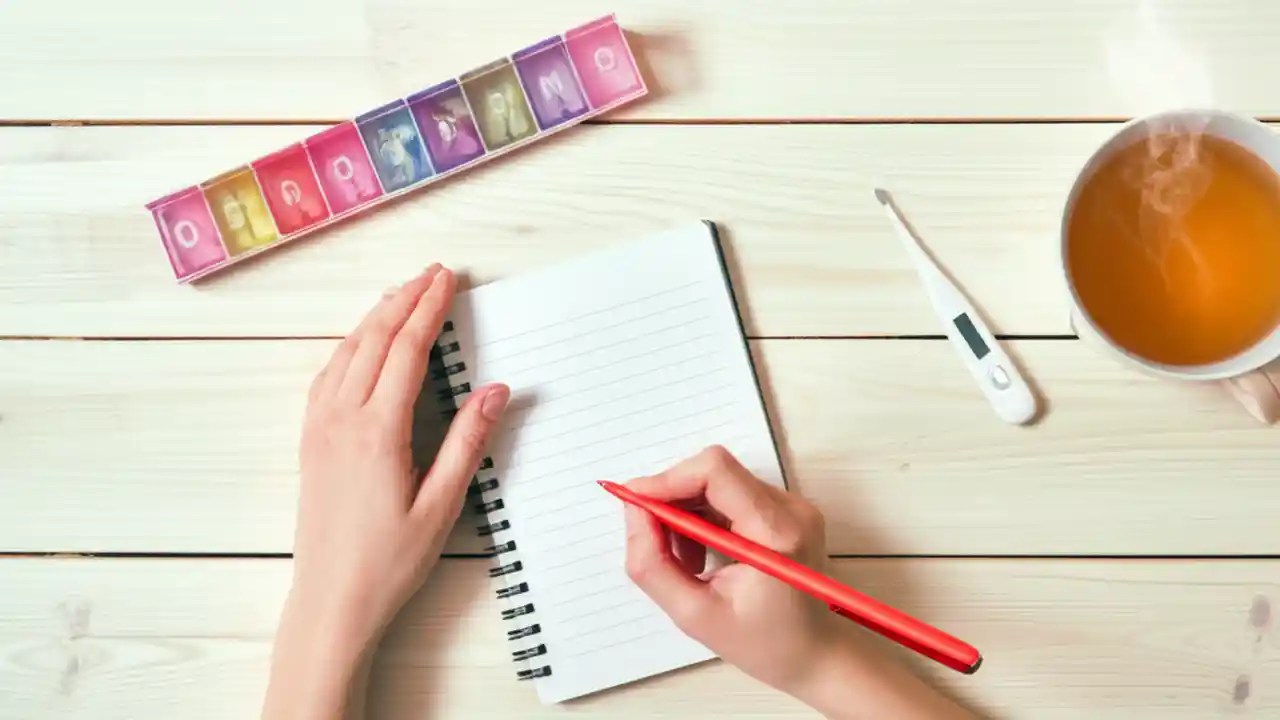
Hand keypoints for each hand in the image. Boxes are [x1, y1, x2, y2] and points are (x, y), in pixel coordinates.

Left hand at [263, 264, 509, 719]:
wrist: (331, 599)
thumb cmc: (388, 562)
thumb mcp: (441, 505)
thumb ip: (467, 442)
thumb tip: (495, 390)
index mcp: (377, 431)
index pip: (407, 350)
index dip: (429, 309)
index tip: (447, 280)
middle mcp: (342, 420)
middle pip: (374, 340)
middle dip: (404, 300)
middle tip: (432, 274)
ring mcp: (320, 429)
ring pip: (346, 352)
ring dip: (375, 317)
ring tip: (401, 294)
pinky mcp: (310, 442)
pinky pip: (328, 376)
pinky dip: (349, 346)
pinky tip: (360, 343)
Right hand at [622, 446, 832, 691]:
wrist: (815, 656)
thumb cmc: (764, 644)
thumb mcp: (694, 615)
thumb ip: (653, 564)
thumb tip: (633, 514)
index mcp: (776, 532)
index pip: (715, 471)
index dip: (668, 480)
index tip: (635, 503)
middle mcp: (790, 508)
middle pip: (714, 472)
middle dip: (673, 499)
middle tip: (656, 542)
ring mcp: (791, 506)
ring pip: (718, 482)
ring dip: (687, 512)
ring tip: (687, 561)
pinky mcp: (784, 511)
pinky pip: (730, 495)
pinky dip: (704, 517)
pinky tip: (703, 554)